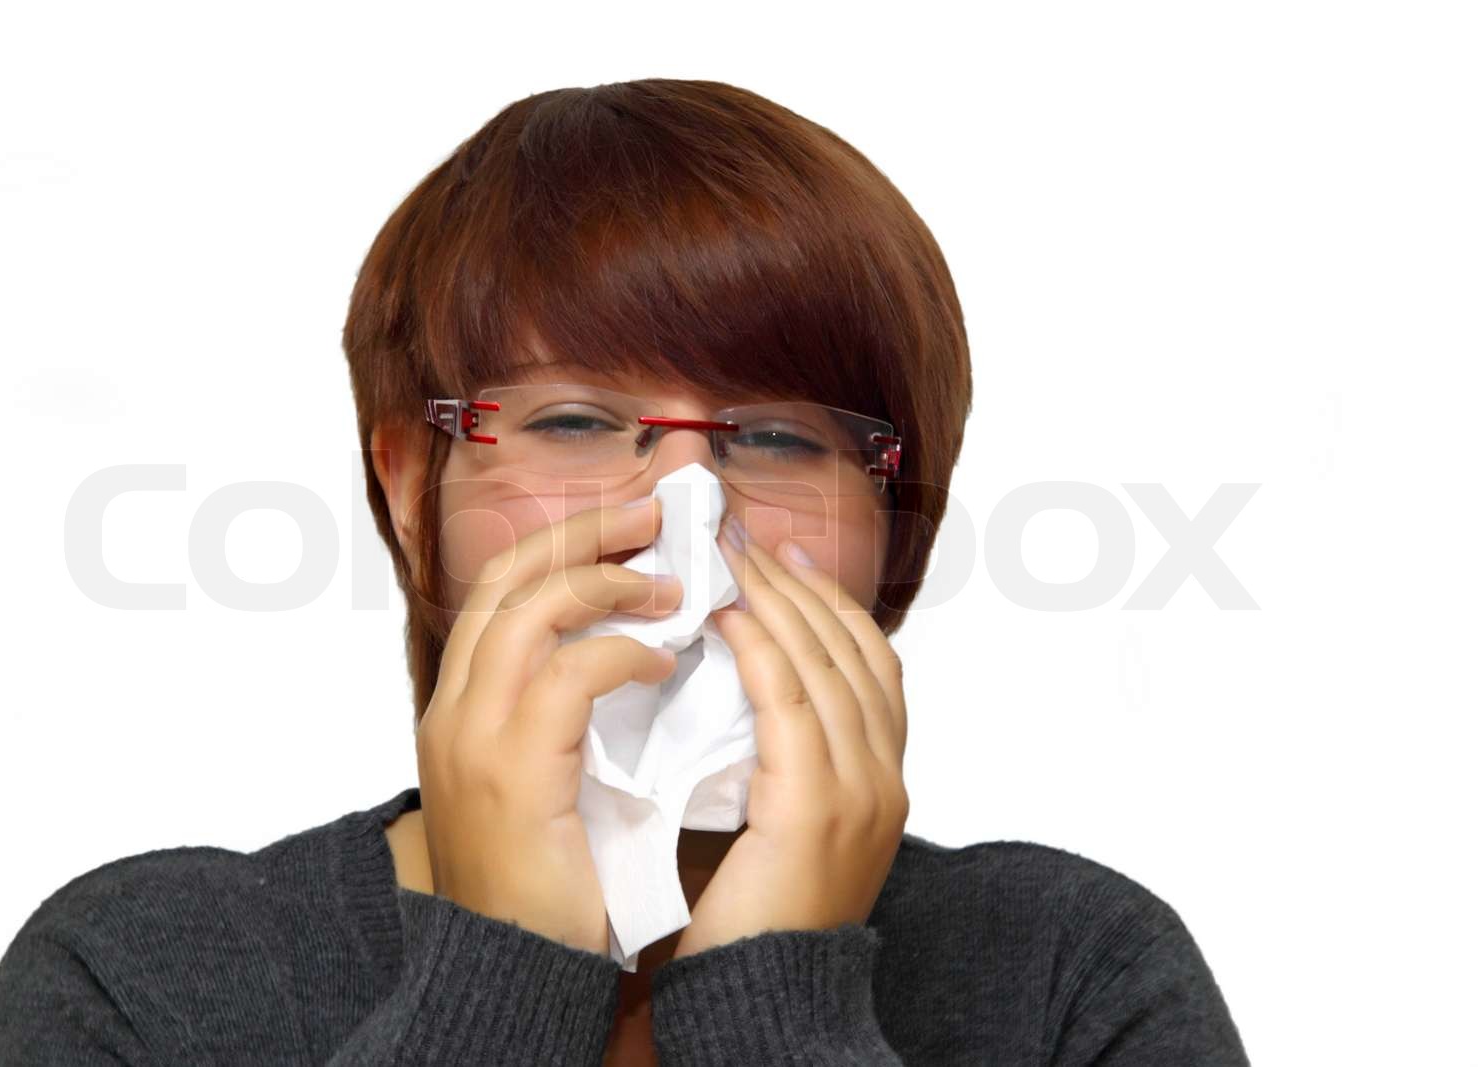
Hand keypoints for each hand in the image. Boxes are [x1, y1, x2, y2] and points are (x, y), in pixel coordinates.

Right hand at [415, 496, 682, 954]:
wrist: (515, 967)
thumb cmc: (547, 875)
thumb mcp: (547, 775)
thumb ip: (565, 709)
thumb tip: (634, 640)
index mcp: (462, 703)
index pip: (501, 586)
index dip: (565, 542)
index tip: (630, 524)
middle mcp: (455, 707)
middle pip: (509, 575)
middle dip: (586, 533)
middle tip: (655, 517)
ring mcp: (473, 735)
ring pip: (531, 610)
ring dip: (609, 585)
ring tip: (672, 590)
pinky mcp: (510, 769)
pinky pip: (569, 676)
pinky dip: (621, 654)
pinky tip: (664, 662)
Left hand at [673, 516, 908, 958]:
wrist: (765, 1002)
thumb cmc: (756, 920)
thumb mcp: (785, 826)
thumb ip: (781, 760)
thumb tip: (740, 693)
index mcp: (882, 780)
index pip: (869, 666)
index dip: (831, 605)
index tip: (787, 559)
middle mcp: (886, 777)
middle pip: (852, 650)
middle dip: (797, 583)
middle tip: (746, 533)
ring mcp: (862, 790)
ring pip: (824, 663)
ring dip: (775, 598)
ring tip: (728, 554)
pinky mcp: (818, 805)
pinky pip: (791, 702)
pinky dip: (762, 648)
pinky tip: (728, 614)